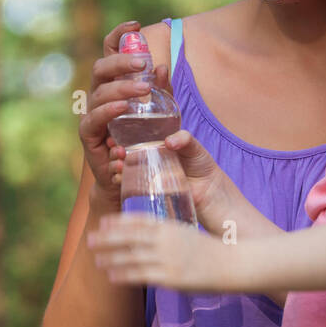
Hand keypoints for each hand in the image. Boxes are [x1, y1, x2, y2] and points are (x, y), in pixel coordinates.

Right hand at [78, 20, 172, 208]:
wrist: (129, 177)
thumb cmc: (144, 140)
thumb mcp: (160, 114)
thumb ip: (161, 91)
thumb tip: (163, 67)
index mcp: (114, 84)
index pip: (109, 53)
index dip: (118, 35)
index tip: (134, 24)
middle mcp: (99, 95)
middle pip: (101, 68)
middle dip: (121, 62)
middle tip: (144, 63)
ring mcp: (92, 115)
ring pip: (98, 93)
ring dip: (120, 88)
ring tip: (143, 89)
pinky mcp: (89, 137)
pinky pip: (93, 121)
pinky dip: (107, 114)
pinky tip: (122, 109)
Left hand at [87, 214, 230, 291]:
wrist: (233, 264)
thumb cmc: (211, 251)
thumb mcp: (188, 234)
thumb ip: (169, 235)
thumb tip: (150, 238)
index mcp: (171, 226)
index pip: (139, 220)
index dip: (119, 221)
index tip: (103, 222)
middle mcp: (166, 239)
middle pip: (129, 237)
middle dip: (107, 238)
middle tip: (89, 239)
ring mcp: (167, 258)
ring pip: (131, 256)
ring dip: (110, 257)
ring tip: (95, 260)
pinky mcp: (170, 277)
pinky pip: (141, 274)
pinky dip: (123, 274)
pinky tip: (111, 275)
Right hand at [107, 129, 229, 221]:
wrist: (209, 191)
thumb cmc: (202, 164)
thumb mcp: (194, 146)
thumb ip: (184, 138)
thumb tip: (168, 142)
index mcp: (157, 146)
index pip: (137, 138)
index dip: (124, 136)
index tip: (116, 135)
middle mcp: (149, 159)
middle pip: (126, 153)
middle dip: (117, 151)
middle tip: (116, 150)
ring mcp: (147, 175)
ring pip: (125, 168)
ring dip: (116, 166)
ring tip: (118, 165)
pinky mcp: (147, 190)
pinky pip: (131, 185)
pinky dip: (122, 181)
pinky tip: (120, 178)